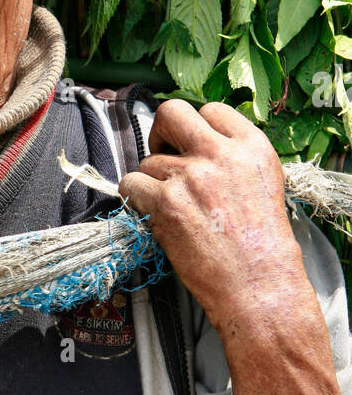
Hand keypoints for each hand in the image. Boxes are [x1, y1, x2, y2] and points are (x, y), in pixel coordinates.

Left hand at [118, 100, 305, 335]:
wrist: (258, 284)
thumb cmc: (263, 245)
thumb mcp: (264, 183)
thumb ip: (234, 157)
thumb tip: (197, 144)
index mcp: (251, 146)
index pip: (211, 110)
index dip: (195, 128)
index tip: (190, 146)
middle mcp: (220, 154)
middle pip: (171, 113)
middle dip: (161, 132)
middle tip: (164, 154)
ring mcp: (191, 176)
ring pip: (147, 160)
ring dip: (151, 182)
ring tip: (172, 209)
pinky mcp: (166, 202)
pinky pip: (130, 183)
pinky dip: (134, 199)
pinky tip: (152, 214)